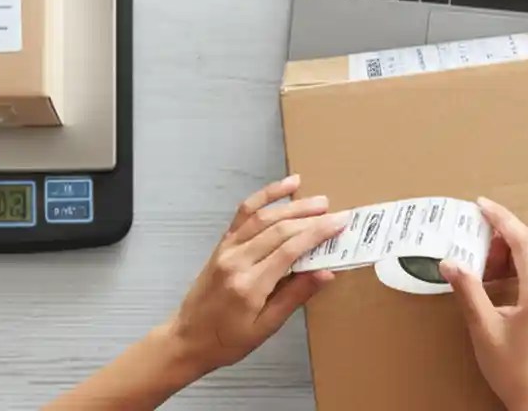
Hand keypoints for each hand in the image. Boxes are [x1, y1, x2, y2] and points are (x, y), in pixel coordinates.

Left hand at [165, 175, 348, 373]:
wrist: (188, 338)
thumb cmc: (228, 340)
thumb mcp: (266, 327)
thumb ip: (295, 297)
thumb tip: (326, 273)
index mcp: (249, 286)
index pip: (289, 250)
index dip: (317, 234)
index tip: (340, 223)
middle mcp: (236, 261)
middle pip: (279, 230)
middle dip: (311, 218)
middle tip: (338, 213)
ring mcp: (227, 249)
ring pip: (263, 217)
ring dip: (293, 206)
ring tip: (320, 202)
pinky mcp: (222, 243)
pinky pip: (244, 213)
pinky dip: (266, 196)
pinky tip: (286, 186)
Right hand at [440, 197, 527, 410]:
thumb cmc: (513, 368)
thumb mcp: (484, 329)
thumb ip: (468, 291)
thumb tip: (449, 262)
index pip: (524, 242)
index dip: (502, 219)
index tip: (482, 204)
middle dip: (502, 234)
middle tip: (474, 234)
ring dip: (511, 249)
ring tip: (484, 259)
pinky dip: (522, 262)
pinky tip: (502, 273)